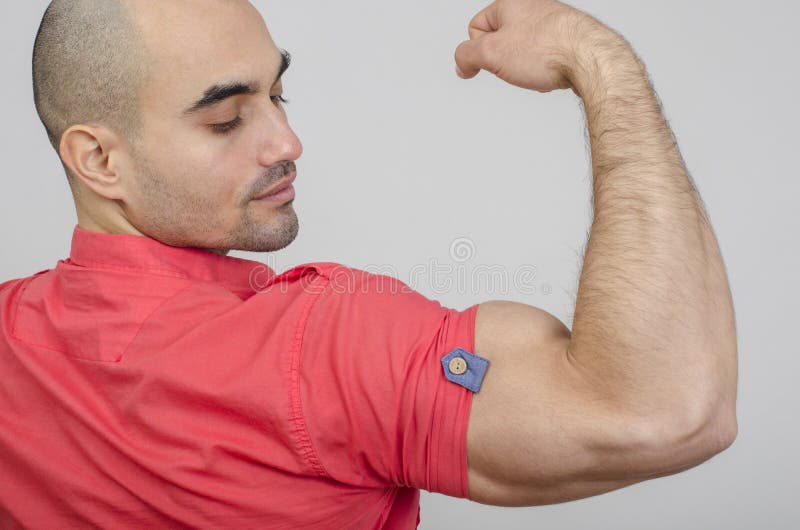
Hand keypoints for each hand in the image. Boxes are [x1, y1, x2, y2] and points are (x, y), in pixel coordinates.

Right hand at [454, 0, 615, 93]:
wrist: (591, 58)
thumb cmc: (547, 49)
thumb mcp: (490, 53)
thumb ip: (465, 56)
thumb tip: (462, 64)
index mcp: (510, 2)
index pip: (475, 28)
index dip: (478, 50)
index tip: (491, 60)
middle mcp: (532, 7)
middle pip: (499, 42)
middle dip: (503, 60)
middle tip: (516, 64)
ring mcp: (551, 23)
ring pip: (522, 53)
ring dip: (523, 67)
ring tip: (537, 68)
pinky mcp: (567, 40)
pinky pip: (542, 60)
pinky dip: (542, 70)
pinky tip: (551, 73)